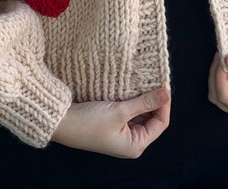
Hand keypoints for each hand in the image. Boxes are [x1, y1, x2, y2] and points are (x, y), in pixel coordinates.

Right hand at [50, 88, 170, 157]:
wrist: (61, 122)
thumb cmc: (88, 123)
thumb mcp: (120, 111)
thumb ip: (145, 102)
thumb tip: (166, 94)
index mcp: (135, 145)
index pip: (160, 123)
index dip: (163, 104)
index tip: (163, 86)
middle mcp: (131, 141)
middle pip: (152, 118)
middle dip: (154, 101)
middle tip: (155, 81)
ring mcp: (122, 132)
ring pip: (141, 113)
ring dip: (143, 99)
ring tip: (145, 82)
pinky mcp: (114, 123)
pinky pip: (130, 111)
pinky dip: (133, 100)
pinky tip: (133, 88)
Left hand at [207, 51, 227, 123]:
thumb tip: (226, 58)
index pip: (225, 96)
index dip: (219, 77)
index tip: (221, 58)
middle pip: (217, 96)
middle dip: (215, 75)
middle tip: (219, 54)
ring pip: (218, 92)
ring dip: (217, 74)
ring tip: (221, 56)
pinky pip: (224, 86)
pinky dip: (222, 74)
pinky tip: (224, 61)